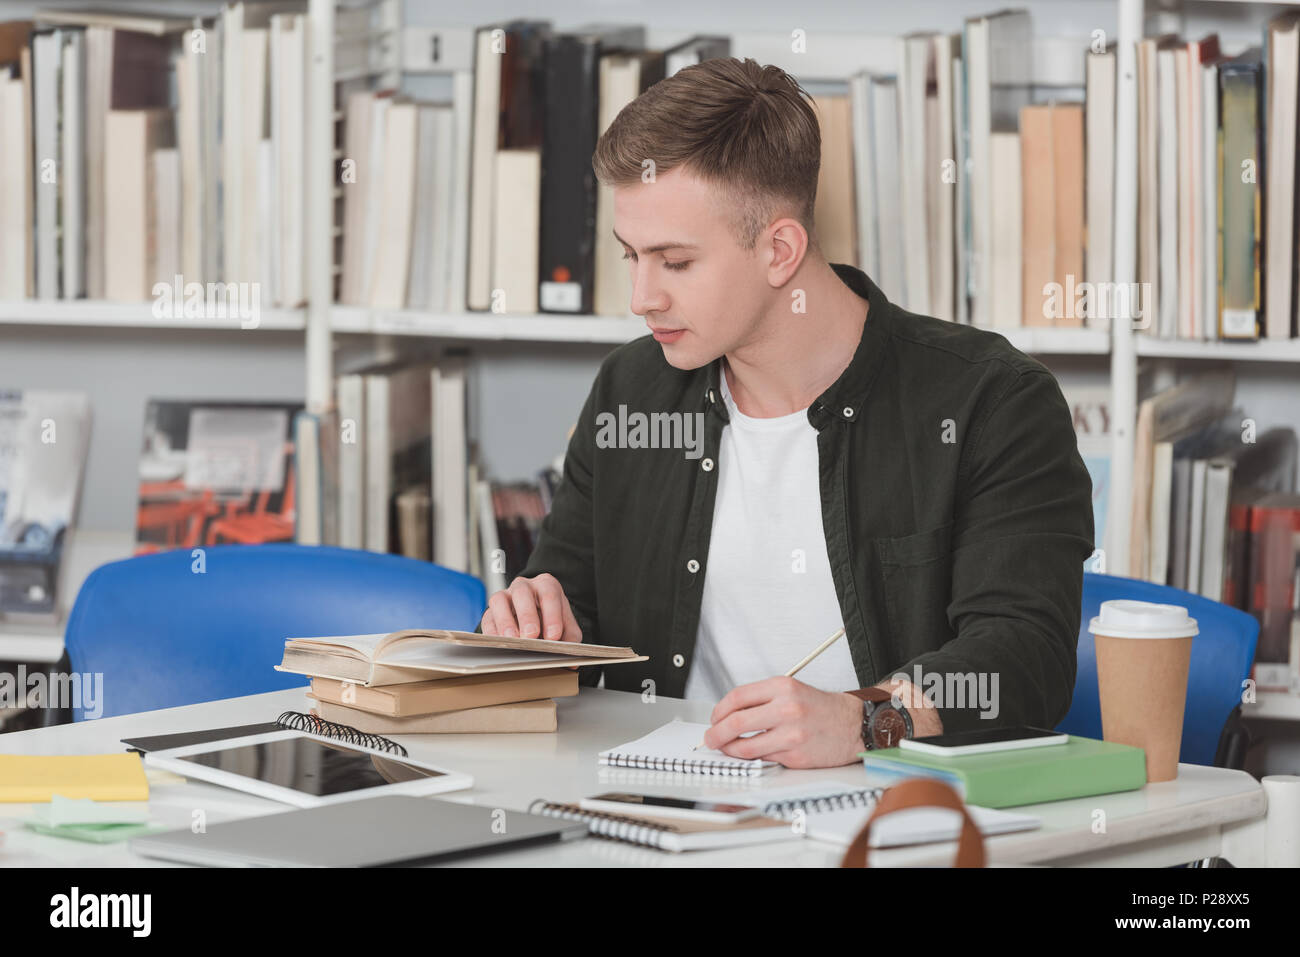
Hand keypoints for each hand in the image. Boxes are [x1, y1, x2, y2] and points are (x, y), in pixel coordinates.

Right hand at [480, 573, 582, 642]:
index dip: (552, 615)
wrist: (536, 618)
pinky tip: (498, 643)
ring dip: (505, 621)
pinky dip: (492, 631)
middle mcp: (524, 587)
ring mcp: (505, 597)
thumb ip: (570, 639)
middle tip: (531, 636)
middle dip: (527, 615)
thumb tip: (571, 661)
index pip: (549, 594)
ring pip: (499, 601)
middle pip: (523, 594)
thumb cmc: (550, 619)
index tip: (554, 636)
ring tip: (512, 640)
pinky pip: (487, 618)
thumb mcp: (566, 626)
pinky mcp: (490, 611)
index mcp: (546, 585)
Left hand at [702, 676, 863, 768]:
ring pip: (745, 746)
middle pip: (735, 722)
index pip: (737, 697)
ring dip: (728, 749)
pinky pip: (763, 758)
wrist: (853, 724)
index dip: (718, 710)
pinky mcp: (795, 756)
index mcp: (782, 687)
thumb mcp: (790, 690)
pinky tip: (749, 753)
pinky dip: (752, 757)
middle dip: (716, 733)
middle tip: (710, 738)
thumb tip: (728, 715)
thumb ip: (761, 699)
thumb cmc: (821, 708)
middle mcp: (786, 709)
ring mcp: (791, 734)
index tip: (714, 718)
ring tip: (725, 748)